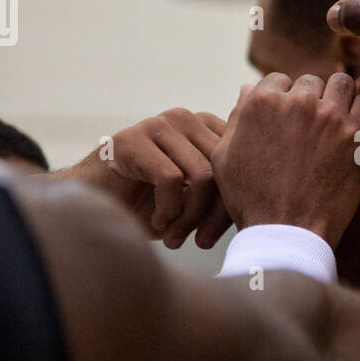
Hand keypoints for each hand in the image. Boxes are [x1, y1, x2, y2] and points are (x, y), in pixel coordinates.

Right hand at [59, 108, 230, 248]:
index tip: (219, 234)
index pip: (239, 162)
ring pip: (201, 176)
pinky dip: (168, 211)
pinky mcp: (134, 139)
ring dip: (190, 217)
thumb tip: (265, 199)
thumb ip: (226, 187)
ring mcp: (159, 124)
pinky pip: (171, 180)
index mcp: (207, 126)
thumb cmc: (150, 203)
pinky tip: (157, 224)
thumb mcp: (196, 196)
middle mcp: (186, 119)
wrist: (95, 203)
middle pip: (223, 170)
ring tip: (176, 237)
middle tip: (200, 241)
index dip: (234, 202)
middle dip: (214, 215)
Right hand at [212, 72, 359, 247]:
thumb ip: (237, 117)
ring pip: (341, 84)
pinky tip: (351, 131)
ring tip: (333, 118)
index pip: (278, 80)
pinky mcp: (356, 135)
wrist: (288, 232)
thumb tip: (249, 89)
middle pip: (310, 81)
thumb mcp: (225, 158)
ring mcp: (331, 117)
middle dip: (309, 98)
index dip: (281, 98)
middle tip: (309, 123)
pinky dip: (358, 114)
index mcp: (263, 102)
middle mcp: (299, 102)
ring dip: (337, 97)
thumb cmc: (251, 199)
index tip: (286, 117)